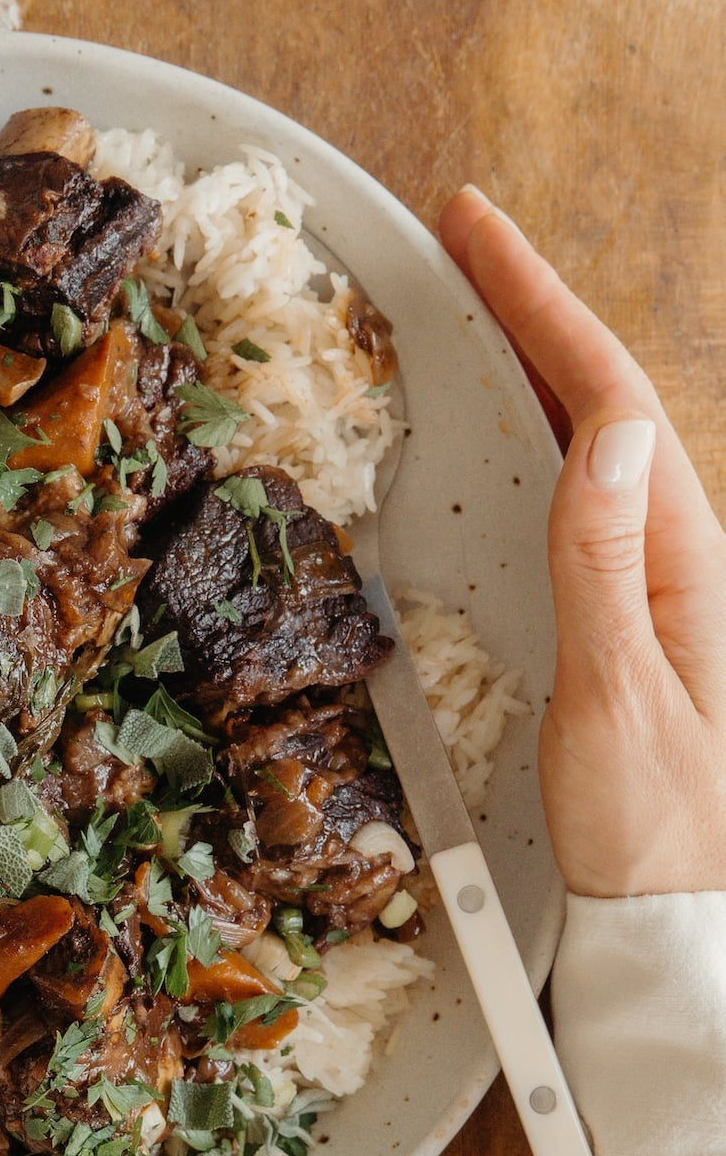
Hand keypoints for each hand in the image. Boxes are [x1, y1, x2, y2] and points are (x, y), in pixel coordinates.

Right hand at [440, 187, 725, 897]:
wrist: (675, 922)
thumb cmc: (653, 833)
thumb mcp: (619, 702)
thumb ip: (606, 569)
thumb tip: (604, 434)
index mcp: (686, 562)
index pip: (610, 400)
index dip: (541, 305)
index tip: (478, 233)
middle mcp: (681, 559)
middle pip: (604, 401)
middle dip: (535, 309)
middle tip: (468, 237)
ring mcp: (659, 588)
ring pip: (595, 444)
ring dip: (537, 365)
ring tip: (483, 305)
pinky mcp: (631, 622)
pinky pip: (584, 502)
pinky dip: (541, 441)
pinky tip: (516, 434)